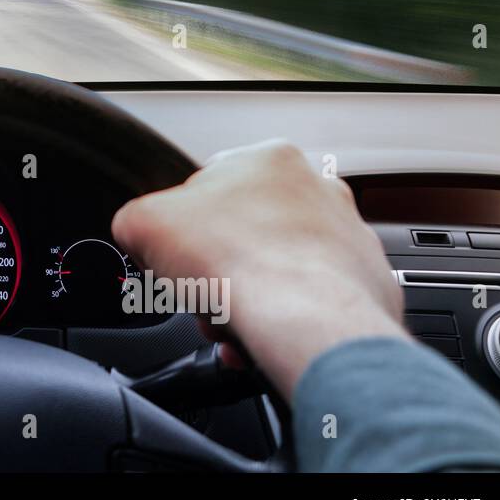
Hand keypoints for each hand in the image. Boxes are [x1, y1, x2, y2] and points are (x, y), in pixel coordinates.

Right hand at [111, 139, 404, 399]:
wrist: (305, 319)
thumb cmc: (238, 262)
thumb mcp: (143, 223)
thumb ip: (134, 219)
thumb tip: (138, 232)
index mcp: (268, 157)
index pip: (209, 188)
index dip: (183, 229)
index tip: (175, 257)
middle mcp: (317, 188)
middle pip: (244, 232)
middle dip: (217, 270)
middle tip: (201, 295)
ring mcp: (347, 235)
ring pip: (276, 269)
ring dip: (246, 300)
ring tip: (228, 327)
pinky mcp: (365, 281)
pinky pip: (310, 302)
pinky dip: (283, 322)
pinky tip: (258, 341)